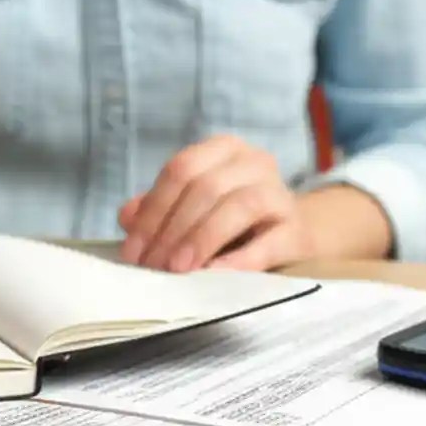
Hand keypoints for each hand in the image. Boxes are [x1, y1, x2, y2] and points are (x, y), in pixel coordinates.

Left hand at [118, 135, 392, 270]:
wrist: (291, 233)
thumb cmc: (232, 219)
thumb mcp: (192, 207)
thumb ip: (158, 208)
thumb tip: (127, 217)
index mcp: (223, 150)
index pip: (181, 170)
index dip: (152, 210)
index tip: (132, 251)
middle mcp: (254, 162)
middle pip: (205, 187)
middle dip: (172, 230)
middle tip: (151, 265)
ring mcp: (280, 194)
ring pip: (238, 205)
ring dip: (201, 239)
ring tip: (177, 268)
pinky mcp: (297, 230)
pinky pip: (267, 244)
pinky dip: (237, 261)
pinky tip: (212, 276)